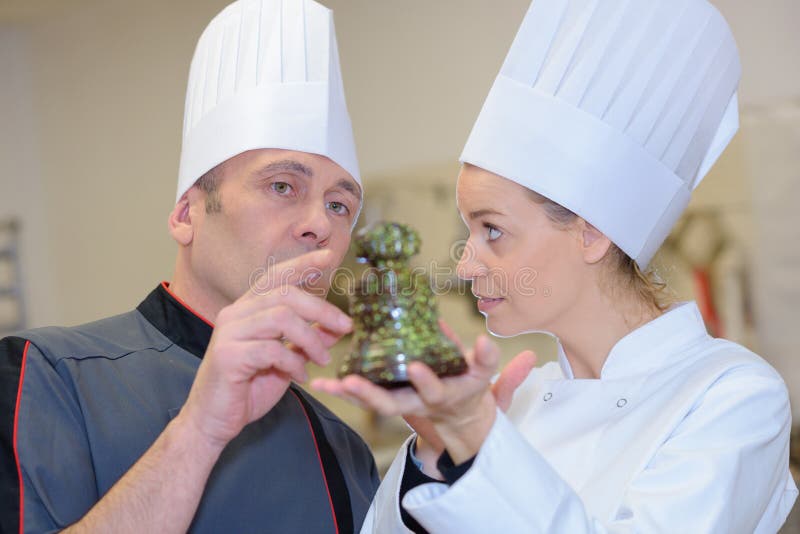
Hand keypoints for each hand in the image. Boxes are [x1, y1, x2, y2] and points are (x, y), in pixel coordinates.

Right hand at [179, 249, 352, 450]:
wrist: (213, 421)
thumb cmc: (247, 389)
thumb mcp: (287, 361)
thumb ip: (308, 342)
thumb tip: (337, 328)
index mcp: (247, 310)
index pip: (276, 276)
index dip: (302, 264)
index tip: (330, 257)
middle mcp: (235, 314)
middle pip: (285, 294)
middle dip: (321, 309)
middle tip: (345, 327)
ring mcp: (228, 333)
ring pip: (280, 317)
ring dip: (310, 338)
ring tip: (322, 359)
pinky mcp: (227, 356)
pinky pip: (270, 349)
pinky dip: (293, 362)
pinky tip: (300, 376)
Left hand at [312, 327, 535, 463]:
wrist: (462, 420)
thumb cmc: (473, 394)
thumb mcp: (490, 382)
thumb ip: (497, 366)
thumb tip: (514, 350)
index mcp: (447, 394)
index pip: (437, 389)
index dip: (428, 380)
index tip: (417, 366)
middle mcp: (422, 402)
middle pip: (396, 403)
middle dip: (374, 395)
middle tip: (353, 382)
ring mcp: (405, 403)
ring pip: (376, 402)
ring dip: (352, 393)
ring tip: (329, 384)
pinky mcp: (391, 398)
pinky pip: (365, 396)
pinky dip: (344, 391)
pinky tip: (320, 382)